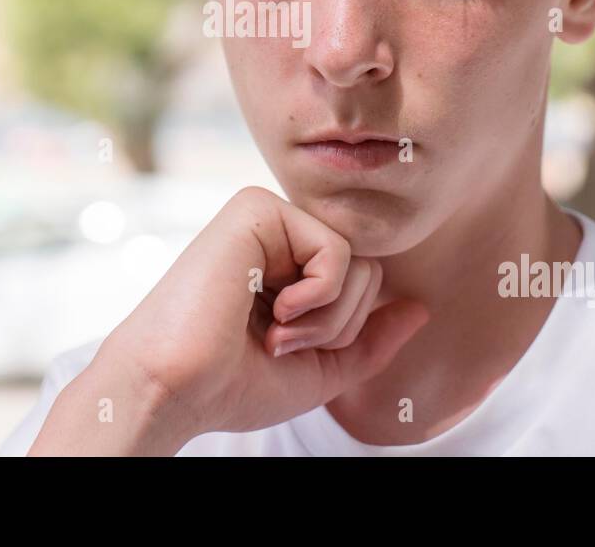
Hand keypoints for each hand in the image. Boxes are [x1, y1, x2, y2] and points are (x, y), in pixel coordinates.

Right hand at [76, 186, 428, 446]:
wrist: (174, 386)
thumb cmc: (230, 385)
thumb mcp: (318, 370)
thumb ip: (370, 340)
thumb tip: (420, 308)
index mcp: (287, 266)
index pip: (363, 284)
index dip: (342, 332)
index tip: (283, 351)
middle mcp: (278, 235)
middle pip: (368, 270)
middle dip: (337, 325)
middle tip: (279, 342)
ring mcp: (267, 217)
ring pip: (357, 262)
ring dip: (326, 319)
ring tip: (272, 332)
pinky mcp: (257, 208)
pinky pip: (338, 250)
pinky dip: (318, 297)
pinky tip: (273, 308)